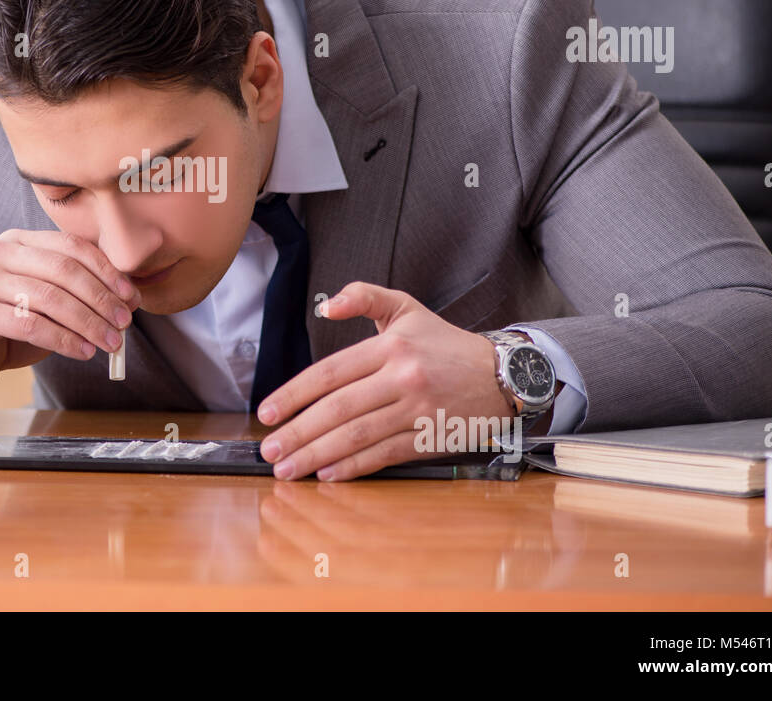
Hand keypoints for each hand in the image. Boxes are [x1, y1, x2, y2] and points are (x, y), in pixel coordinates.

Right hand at [0, 229, 141, 405]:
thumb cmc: (9, 326)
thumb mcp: (47, 303)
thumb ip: (79, 293)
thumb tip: (130, 298)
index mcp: (18, 240)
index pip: (71, 246)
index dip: (106, 271)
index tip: (131, 297)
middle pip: (63, 270)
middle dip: (101, 298)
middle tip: (125, 323)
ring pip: (49, 298)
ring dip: (88, 322)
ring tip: (111, 343)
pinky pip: (31, 325)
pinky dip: (64, 340)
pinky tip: (84, 352)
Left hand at [255, 281, 512, 480]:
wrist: (504, 375)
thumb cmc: (446, 344)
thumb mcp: (406, 308)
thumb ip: (364, 297)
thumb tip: (326, 305)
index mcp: (390, 347)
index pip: (330, 373)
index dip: (294, 395)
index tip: (267, 413)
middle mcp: (402, 378)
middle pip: (338, 409)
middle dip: (298, 433)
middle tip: (269, 450)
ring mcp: (417, 410)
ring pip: (357, 436)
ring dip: (317, 456)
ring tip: (288, 469)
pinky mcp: (430, 438)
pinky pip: (384, 455)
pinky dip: (353, 467)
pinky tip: (327, 475)